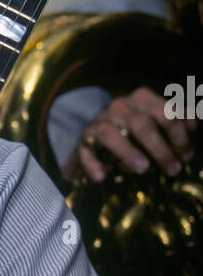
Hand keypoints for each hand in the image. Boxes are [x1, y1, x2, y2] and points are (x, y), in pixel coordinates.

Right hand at [63, 86, 195, 181]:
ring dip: (128, 152)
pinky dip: (93, 164)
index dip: (179, 136)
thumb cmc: (134, 125)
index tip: (187, 156)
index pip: (166, 113)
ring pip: (112, 134)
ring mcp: (100, 121)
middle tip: (173, 169)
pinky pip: (86, 151)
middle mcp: (120, 106)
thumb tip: (193, 125)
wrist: (98, 127)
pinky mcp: (85, 138)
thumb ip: (174, 120)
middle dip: (160, 149)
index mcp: (142, 99)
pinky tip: (101, 176)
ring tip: (143, 168)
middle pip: (142, 125)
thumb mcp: (155, 117)